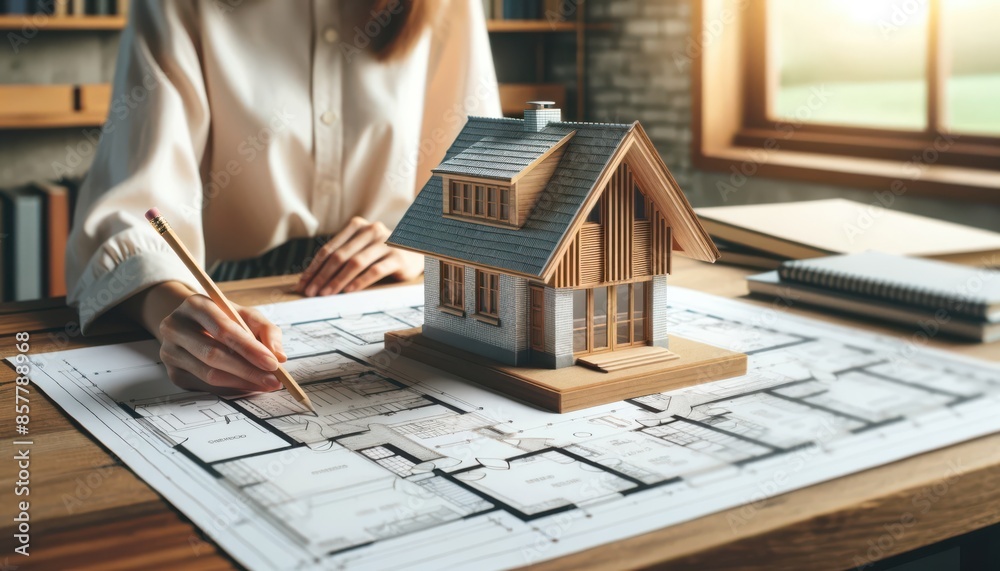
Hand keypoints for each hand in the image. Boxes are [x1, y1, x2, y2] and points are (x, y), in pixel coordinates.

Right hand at [158, 293, 286, 394]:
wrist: (191, 324)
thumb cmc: (223, 318)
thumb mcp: (245, 315)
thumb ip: (266, 331)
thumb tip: (279, 356)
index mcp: (195, 305)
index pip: (223, 329)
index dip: (249, 348)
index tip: (273, 363)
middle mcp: (175, 327)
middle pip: (214, 354)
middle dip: (248, 370)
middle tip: (273, 380)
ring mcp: (170, 352)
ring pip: (209, 374)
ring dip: (242, 382)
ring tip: (265, 384)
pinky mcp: (174, 373)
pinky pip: (205, 386)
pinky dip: (231, 389)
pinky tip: (248, 386)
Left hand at [297, 216, 422, 296]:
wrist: (416, 252)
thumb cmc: (382, 254)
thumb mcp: (361, 249)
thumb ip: (342, 257)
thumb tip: (312, 280)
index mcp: (357, 226)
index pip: (329, 248)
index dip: (314, 267)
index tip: (303, 284)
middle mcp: (371, 230)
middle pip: (340, 255)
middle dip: (322, 276)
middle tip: (311, 292)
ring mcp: (385, 243)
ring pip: (355, 263)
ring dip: (338, 281)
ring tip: (326, 294)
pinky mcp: (397, 257)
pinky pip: (374, 271)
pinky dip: (359, 282)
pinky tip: (348, 292)